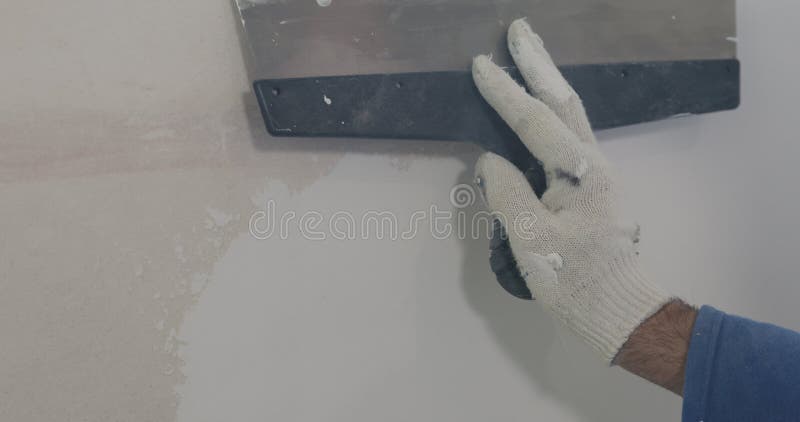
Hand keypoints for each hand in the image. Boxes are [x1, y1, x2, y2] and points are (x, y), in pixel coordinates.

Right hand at [473, 19, 672, 361]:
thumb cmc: (576, 279)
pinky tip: (543, 108)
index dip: (506, 93)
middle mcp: (595, 164)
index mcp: (582, 173)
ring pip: (570, 116)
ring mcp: (597, 175)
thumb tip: (491, 162)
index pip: (535, 122)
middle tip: (519, 30)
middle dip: (539, 65)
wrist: (619, 311)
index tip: (481, 64)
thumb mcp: (532, 239)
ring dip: (548, 82)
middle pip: (563, 103)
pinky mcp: (592, 189)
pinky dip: (552, 111)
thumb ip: (508, 193)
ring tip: (529, 55)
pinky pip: (569, 137)